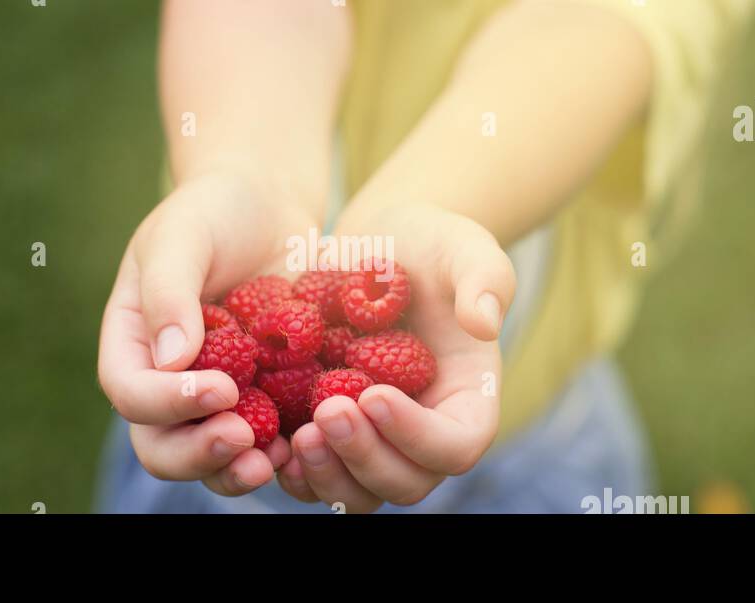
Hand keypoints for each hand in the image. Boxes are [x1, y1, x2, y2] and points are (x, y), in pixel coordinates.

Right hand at [98, 170, 314, 495]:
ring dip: (239, 470)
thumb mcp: (184, 235)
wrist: (270, 206)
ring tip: (277, 460)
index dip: (168, 403)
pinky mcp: (266, 404)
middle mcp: (167, 384)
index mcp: (133, 345)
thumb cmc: (215, 211)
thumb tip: (170, 360)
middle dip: (199, 453)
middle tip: (245, 440)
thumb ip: (170, 291)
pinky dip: (285, 454)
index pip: (132, 393)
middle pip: (162, 446)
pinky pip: (267, 445)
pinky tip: (312, 445)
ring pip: (213, 459)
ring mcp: (217, 401)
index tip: (221, 388)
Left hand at [276, 203, 516, 511]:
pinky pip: (316, 478)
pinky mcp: (331, 437)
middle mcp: (424, 434)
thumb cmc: (427, 244)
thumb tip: (484, 323)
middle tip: (327, 409)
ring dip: (328, 475)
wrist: (374, 248)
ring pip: (359, 493)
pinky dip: (295, 473)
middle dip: (365, 457)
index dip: (417, 435)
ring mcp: (376, 442)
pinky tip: (270, 442)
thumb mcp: (462, 246)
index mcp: (466, 400)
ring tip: (299, 433)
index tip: (375, 393)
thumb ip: (484, 279)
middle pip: (406, 482)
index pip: (456, 446)